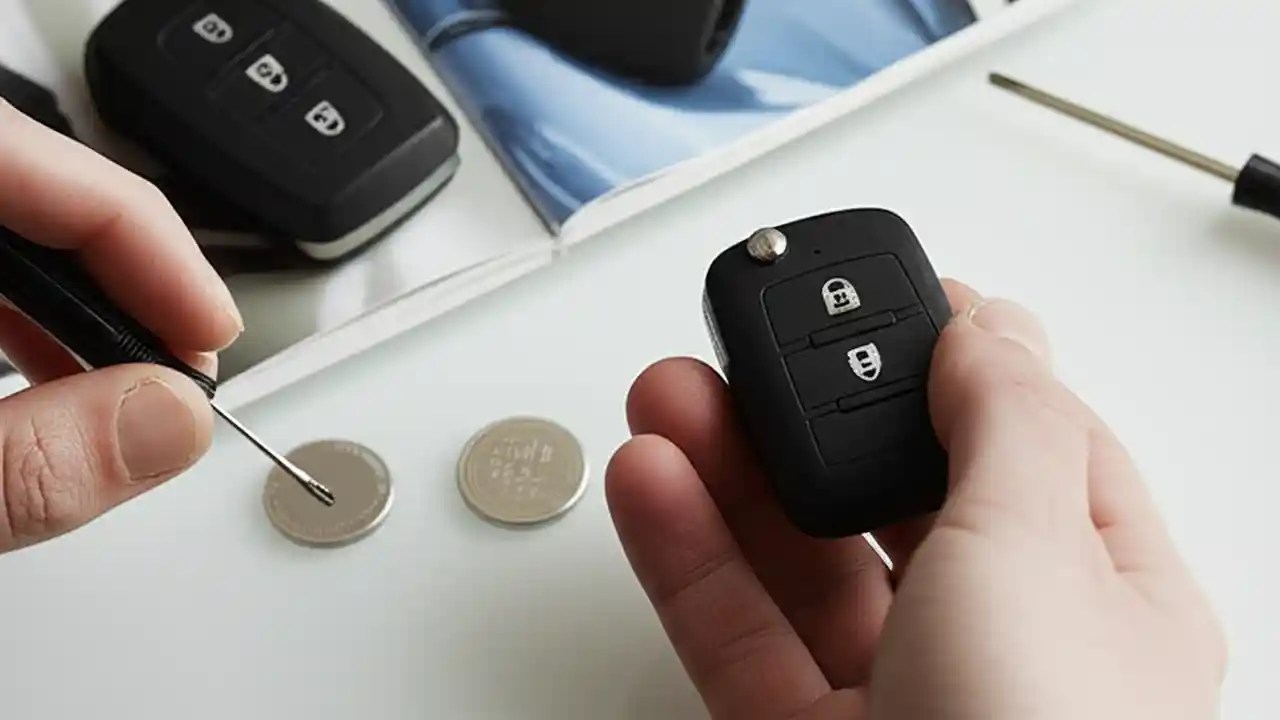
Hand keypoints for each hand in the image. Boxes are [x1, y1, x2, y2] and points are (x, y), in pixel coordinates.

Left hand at [0, 100, 241, 553]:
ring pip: (11, 235)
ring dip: (87, 314)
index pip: (42, 168)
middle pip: (36, 193)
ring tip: (135, 393)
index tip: (212, 333)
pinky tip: (52, 386)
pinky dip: (30, 329)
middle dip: (131, 287)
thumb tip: (168, 423)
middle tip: (186, 373)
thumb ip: (19, 465)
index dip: (153, 246)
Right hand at [606, 280, 1224, 718]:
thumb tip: (989, 326)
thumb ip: (1006, 422)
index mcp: (1101, 591)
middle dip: (815, 414)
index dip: (957, 362)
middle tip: (747, 348)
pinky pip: (736, 634)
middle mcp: (1002, 644)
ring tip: (673, 395)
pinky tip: (655, 482)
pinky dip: (689, 555)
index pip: (1027, 441)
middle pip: (895, 496)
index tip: (880, 302)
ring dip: (730, 470)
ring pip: (800, 562)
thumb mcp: (1040, 552)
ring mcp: (896, 698)